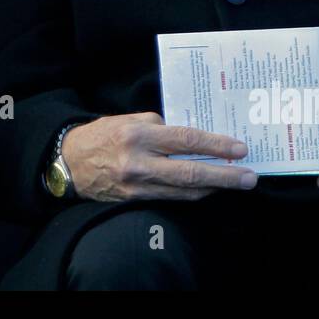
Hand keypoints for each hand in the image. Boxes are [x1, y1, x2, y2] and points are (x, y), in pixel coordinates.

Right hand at [62, 112, 255, 201]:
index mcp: (138, 135)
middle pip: (190, 171)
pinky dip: (194, 193)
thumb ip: (159, 125)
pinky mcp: (137, 199)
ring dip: (215, 187)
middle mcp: (139, 162)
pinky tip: (210, 188)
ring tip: (237, 182)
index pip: (185, 139)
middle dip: (225, 175)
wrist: (69, 163)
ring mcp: (138, 185)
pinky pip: (173, 197)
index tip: (239, 148)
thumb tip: (191, 134)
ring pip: (185, 190)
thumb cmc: (101, 135)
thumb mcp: (128, 120)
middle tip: (249, 176)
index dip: (215, 144)